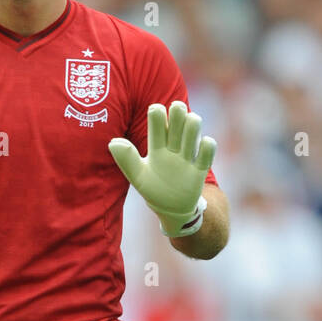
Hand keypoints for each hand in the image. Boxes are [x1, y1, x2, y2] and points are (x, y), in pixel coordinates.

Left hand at [108, 100, 216, 237]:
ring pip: (194, 128)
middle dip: (178, 112)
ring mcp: (187, 155)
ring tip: (188, 133)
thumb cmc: (153, 188)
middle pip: (179, 118)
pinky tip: (202, 148)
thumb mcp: (137, 176)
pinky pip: (208, 150)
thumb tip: (113, 142)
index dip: (158, 113)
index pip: (158, 121)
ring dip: (192, 125)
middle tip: (176, 112)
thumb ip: (126, 159)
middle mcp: (173, 145)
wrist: (171, 209)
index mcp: (157, 144)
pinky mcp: (200, 168)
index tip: (155, 112)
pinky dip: (207, 146)